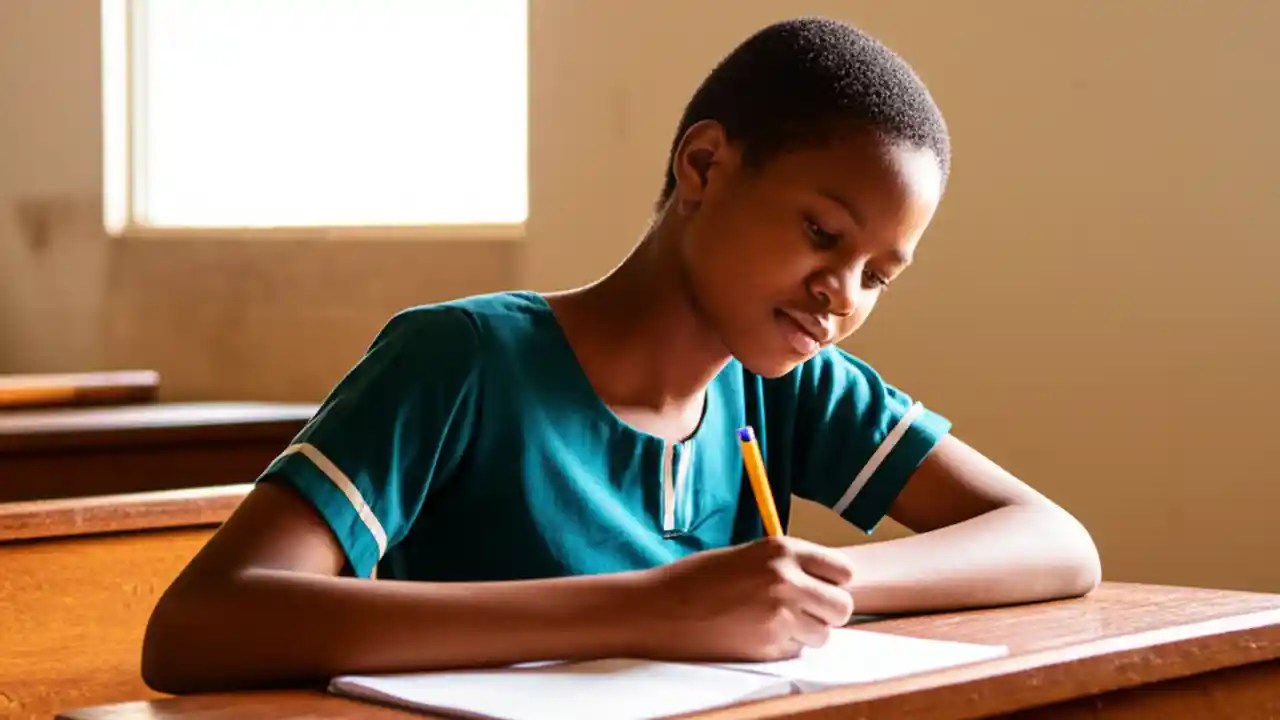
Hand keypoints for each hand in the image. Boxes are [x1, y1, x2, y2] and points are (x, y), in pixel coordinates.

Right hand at [636, 536, 855, 661]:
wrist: (659, 608)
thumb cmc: (696, 580)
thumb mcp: (746, 556)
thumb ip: (785, 566)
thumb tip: (819, 583)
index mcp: (782, 550)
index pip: (843, 570)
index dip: (832, 583)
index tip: (820, 589)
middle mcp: (787, 580)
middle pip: (842, 606)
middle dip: (826, 613)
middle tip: (802, 613)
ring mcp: (780, 615)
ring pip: (824, 635)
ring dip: (806, 634)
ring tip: (772, 625)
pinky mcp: (768, 646)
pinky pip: (797, 652)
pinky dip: (784, 649)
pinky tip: (756, 636)